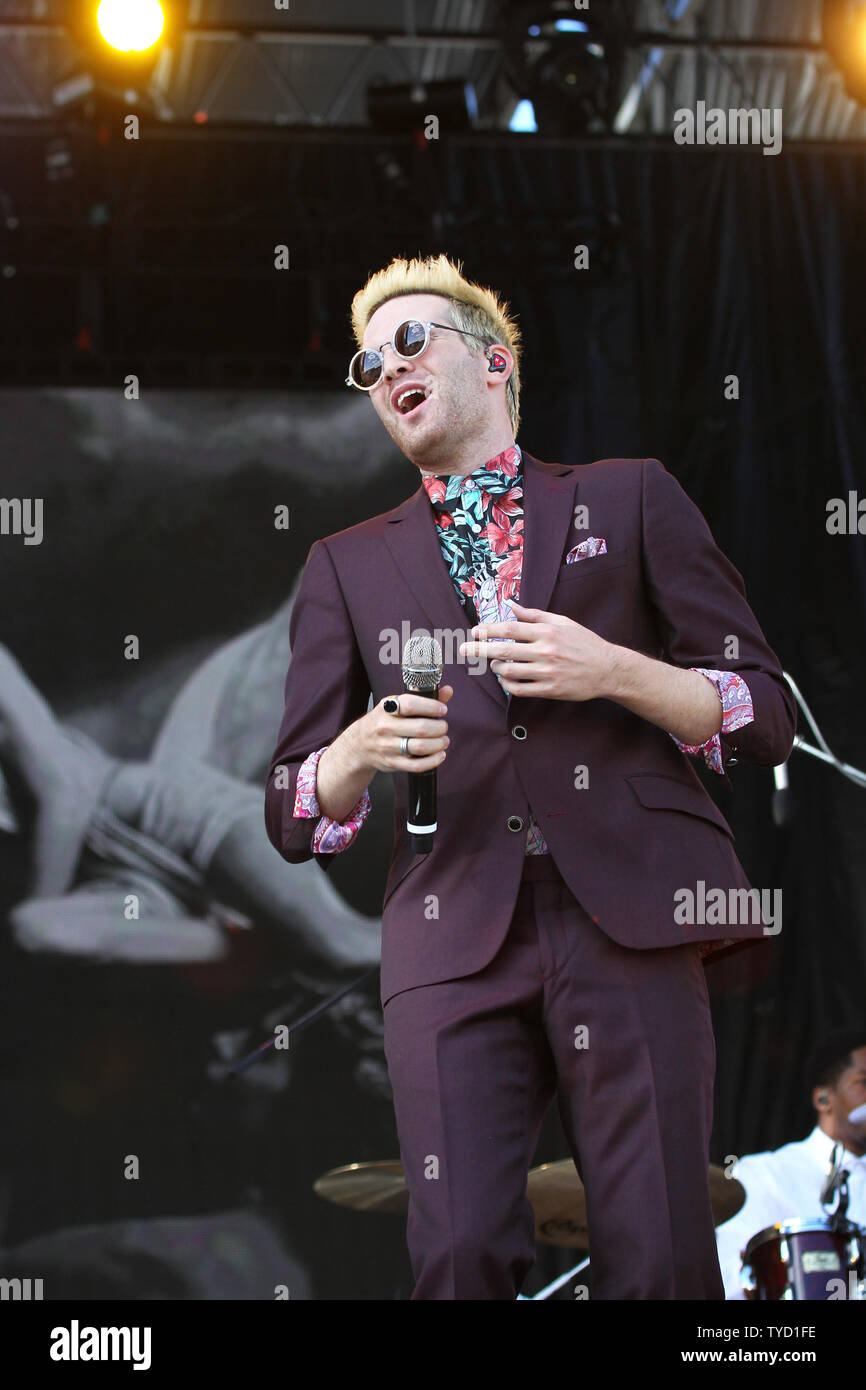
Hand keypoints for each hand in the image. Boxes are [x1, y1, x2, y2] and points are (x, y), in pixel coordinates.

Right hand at [347, 685, 452, 774]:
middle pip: (421, 728)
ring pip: (421, 747)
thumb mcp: (397, 705)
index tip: (442, 709)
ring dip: (439, 744)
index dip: (431, 706)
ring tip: (443, 741)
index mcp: (388, 708)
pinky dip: (433, 760)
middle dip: (439, 727)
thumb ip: (424, 699)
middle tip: (443, 727)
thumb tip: (448, 691)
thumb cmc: (383, 722)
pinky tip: (439, 755)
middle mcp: (386, 727)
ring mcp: (388, 746)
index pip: (411, 704)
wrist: (359, 744)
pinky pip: (417, 765)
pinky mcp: (392, 763)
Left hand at [459, 601, 616, 700]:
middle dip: (480, 650)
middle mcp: (546, 651)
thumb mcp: (562, 622)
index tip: (475, 632)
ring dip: (496, 668)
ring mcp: (548, 672)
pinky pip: (520, 689)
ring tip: (494, 665)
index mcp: (547, 632)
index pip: (510, 629)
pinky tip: (505, 679)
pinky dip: (507, 685)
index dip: (489, 630)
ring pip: (509, 671)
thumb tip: (510, 605)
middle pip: (504, 651)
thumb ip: (535, 615)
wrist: (608, 669)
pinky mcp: (550, 690)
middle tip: (463, 650)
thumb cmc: (584, 643)